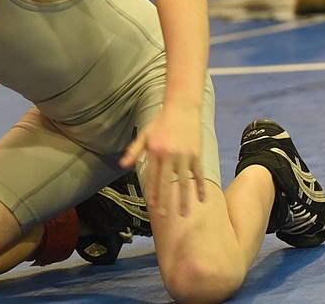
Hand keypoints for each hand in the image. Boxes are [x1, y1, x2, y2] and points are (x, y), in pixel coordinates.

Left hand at [120, 103, 205, 218]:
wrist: (182, 107)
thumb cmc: (161, 122)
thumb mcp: (144, 135)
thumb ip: (134, 151)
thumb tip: (122, 166)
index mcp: (155, 151)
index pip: (153, 176)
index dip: (153, 192)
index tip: (153, 206)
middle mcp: (170, 155)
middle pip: (168, 182)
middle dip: (166, 201)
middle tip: (165, 216)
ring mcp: (185, 155)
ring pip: (185, 182)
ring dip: (185, 200)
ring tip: (185, 215)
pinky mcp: (196, 154)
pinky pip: (199, 175)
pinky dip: (201, 188)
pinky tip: (202, 200)